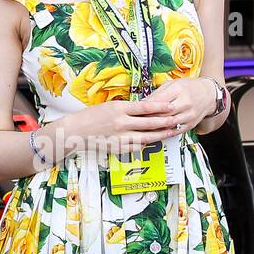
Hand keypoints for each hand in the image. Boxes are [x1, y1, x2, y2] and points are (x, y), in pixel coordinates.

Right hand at [61, 97, 181, 155]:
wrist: (75, 132)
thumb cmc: (92, 116)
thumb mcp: (110, 106)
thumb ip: (127, 108)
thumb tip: (145, 109)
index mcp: (119, 109)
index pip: (145, 107)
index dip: (160, 107)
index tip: (171, 106)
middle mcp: (121, 123)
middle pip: (149, 123)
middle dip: (165, 122)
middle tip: (177, 120)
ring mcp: (120, 137)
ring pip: (146, 137)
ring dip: (160, 134)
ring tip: (171, 132)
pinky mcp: (118, 148)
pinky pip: (137, 146)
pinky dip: (147, 143)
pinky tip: (155, 141)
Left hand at [142, 77, 216, 131]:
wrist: (208, 94)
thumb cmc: (188, 87)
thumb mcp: (172, 84)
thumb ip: (157, 94)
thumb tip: (141, 103)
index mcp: (179, 89)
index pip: (159, 101)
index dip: (146, 107)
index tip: (135, 111)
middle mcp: (185, 102)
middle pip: (163, 114)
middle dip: (148, 118)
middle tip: (136, 122)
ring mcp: (189, 115)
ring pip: (169, 124)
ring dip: (155, 128)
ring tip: (143, 129)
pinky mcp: (191, 124)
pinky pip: (175, 131)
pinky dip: (164, 133)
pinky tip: (155, 134)